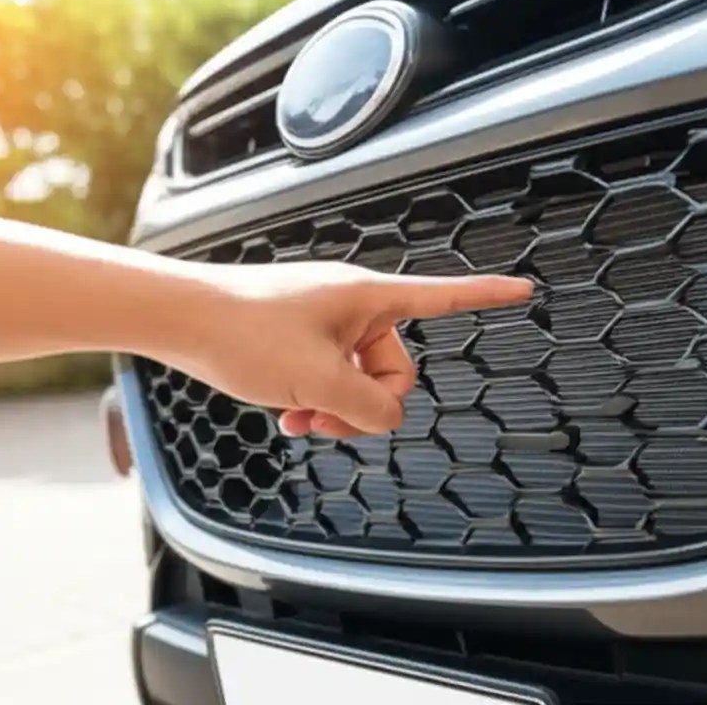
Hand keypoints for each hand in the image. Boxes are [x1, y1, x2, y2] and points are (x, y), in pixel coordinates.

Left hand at [143, 261, 532, 437]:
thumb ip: (368, 406)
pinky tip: (288, 414)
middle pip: (394, 369)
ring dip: (335, 408)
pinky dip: (315, 399)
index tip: (525, 288)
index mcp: (368, 298)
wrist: (181, 318)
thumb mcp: (317, 381)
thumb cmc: (243, 332)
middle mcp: (353, 304)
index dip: (487, 295)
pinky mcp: (301, 336)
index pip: (443, 296)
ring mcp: (326, 321)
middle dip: (365, 404)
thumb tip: (388, 416)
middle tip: (323, 419)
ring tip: (298, 418)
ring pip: (358, 380)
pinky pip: (329, 375)